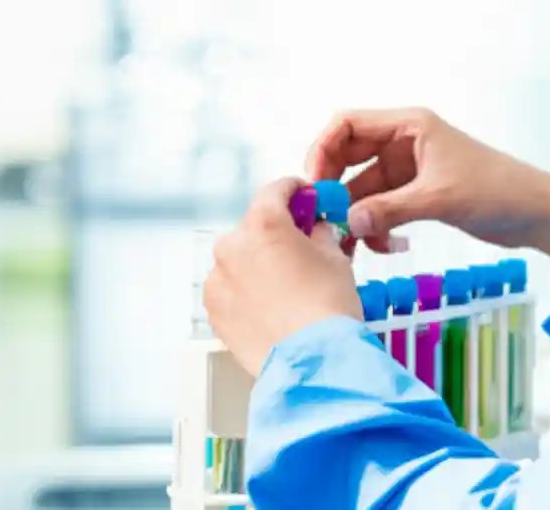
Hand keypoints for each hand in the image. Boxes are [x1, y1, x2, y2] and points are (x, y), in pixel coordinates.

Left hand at [205, 177, 363, 375]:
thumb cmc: (327, 307)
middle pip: (255, 226)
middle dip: (277, 233)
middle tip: (302, 247)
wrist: (312, 359)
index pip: (276, 190)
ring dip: (259, 263)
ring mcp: (218, 279)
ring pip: (240, 259)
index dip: (295, 190)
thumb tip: (315, 231)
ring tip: (287, 286)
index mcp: (264, 223)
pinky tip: (271, 305)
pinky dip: (247, 290)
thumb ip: (320, 233)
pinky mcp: (213, 309)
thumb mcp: (335, 257)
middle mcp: (232, 245)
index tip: (304, 197)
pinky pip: (230, 288)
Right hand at [306, 108, 549, 272]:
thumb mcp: (440, 198)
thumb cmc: (497, 190)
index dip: (322, 149)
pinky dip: (376, 226)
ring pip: (362, 189)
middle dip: (335, 189)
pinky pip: (380, 207)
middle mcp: (404, 141)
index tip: (313, 184)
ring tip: (355, 245)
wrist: (536, 212)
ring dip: (356, 216)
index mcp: (410, 125)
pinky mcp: (417, 194)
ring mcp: (409, 169)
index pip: (347, 123)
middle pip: (347, 157)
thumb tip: (347, 223)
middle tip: (325, 221)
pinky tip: (388, 247)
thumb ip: (390, 209)